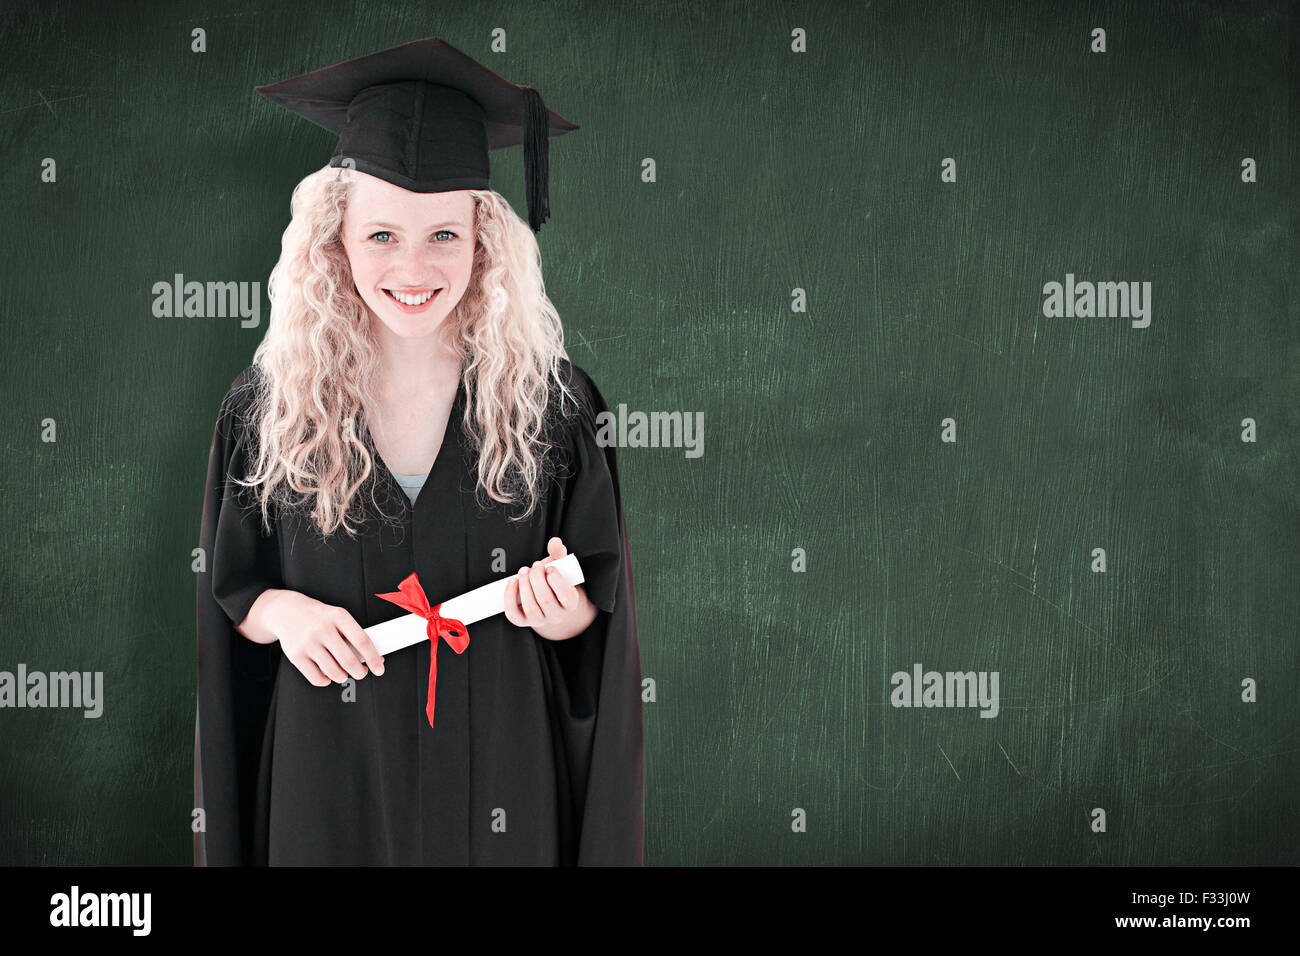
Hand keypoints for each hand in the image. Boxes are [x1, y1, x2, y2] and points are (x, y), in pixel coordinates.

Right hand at [241, 589, 385, 686]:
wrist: (285, 611)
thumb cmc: (318, 617)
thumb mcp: (337, 618)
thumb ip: (352, 635)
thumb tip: (372, 658)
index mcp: (338, 616)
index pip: (362, 641)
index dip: (373, 658)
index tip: (379, 668)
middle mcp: (323, 629)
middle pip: (349, 660)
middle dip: (359, 672)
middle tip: (361, 673)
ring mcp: (308, 642)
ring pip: (334, 672)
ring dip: (343, 677)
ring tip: (343, 672)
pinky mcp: (296, 655)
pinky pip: (317, 678)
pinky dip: (326, 680)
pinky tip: (327, 674)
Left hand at [503, 536, 597, 640]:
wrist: (546, 596)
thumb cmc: (553, 578)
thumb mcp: (559, 566)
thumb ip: (558, 552)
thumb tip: (554, 541)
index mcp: (571, 602)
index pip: (566, 595)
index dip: (556, 580)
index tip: (550, 568)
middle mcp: (557, 615)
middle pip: (545, 599)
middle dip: (536, 578)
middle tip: (534, 566)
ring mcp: (540, 621)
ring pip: (530, 607)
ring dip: (523, 586)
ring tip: (523, 571)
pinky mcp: (523, 622)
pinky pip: (513, 614)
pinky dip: (509, 597)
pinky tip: (512, 581)